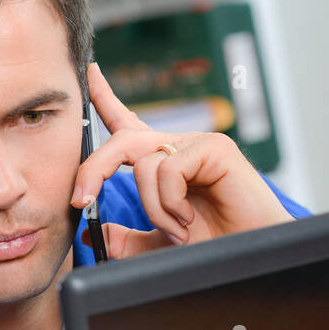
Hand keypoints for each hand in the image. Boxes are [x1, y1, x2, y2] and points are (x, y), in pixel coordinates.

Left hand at [72, 63, 293, 257]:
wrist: (248, 257)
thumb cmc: (213, 246)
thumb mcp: (157, 245)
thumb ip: (126, 239)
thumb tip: (92, 234)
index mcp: (163, 162)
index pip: (128, 122)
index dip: (106, 97)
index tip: (89, 72)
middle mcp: (178, 147)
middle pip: (121, 140)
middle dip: (93, 169)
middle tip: (80, 200)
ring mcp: (197, 144)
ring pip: (144, 163)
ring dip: (152, 208)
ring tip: (178, 230)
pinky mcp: (214, 148)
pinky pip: (167, 169)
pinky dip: (169, 202)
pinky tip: (190, 217)